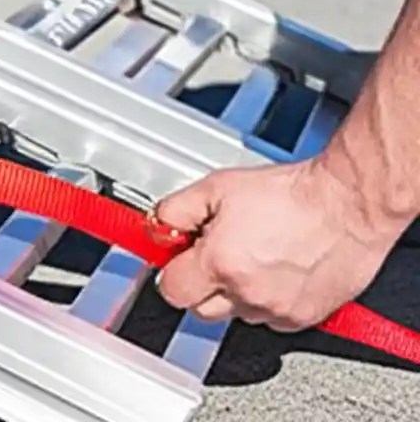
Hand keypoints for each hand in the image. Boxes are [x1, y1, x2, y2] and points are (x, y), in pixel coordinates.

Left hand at [154, 158, 403, 331]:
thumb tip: (157, 227)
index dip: (172, 271)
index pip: (171, 290)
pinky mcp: (302, 317)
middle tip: (216, 254)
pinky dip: (267, 298)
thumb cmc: (292, 194)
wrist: (349, 203)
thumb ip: (175, 210)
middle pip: (200, 308)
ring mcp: (276, 310)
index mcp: (220, 263)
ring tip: (254, 255)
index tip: (180, 259)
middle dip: (201, 283)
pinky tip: (276, 269)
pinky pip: (270, 317)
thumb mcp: (217, 187)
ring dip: (235, 291)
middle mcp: (246, 294)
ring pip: (235, 313)